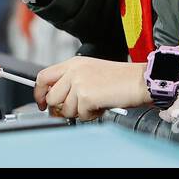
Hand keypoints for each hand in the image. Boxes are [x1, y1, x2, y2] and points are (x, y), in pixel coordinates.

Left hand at [34, 57, 150, 120]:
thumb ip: (71, 82)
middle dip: (61, 108)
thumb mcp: (91, 73)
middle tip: (76, 108)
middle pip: (51, 97)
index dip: (39, 93)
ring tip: (94, 103)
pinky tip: (101, 106)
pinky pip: (80, 115)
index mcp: (74, 63)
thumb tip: (55, 101)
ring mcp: (79, 83)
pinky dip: (91, 115)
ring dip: (79, 112)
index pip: (43, 76)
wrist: (139, 80)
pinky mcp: (86, 96)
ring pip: (64, 109)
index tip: (42, 103)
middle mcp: (74, 70)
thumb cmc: (121, 78)